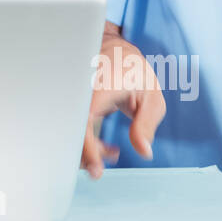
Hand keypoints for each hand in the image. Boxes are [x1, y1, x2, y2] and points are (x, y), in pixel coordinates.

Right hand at [81, 24, 164, 178]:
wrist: (116, 51)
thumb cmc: (134, 71)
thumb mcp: (151, 96)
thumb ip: (146, 123)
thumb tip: (144, 150)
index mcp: (100, 85)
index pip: (85, 117)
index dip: (87, 145)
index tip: (96, 169)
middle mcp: (82, 90)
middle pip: (71, 128)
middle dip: (82, 153)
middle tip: (98, 169)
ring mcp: (76, 97)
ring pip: (71, 130)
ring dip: (88, 149)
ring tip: (112, 152)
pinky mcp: (74, 105)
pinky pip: (74, 127)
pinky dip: (87, 143)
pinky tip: (107, 148)